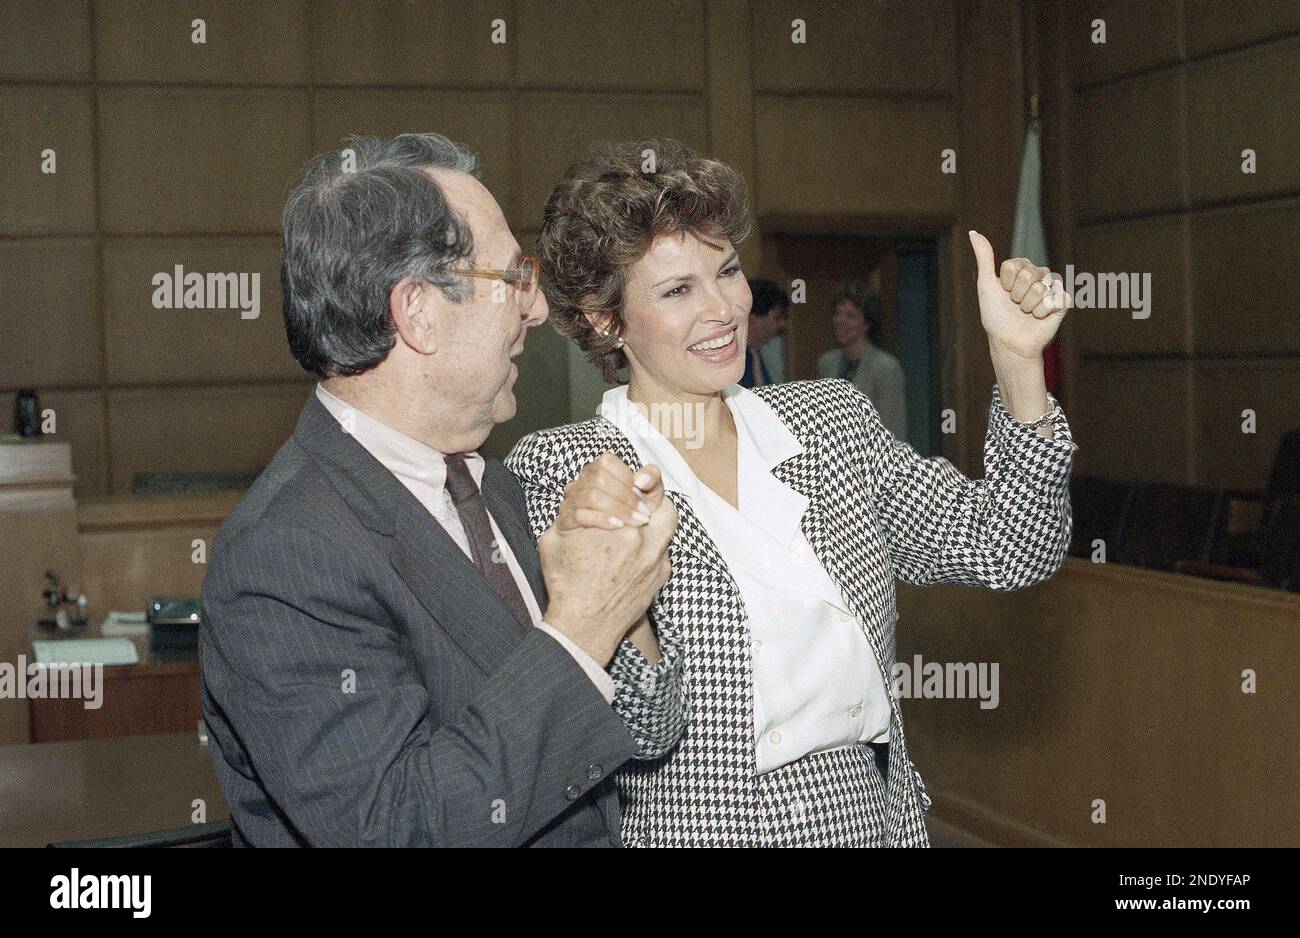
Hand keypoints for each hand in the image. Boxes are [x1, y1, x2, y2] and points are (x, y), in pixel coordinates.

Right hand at [540, 484, 676, 665]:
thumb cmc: (565, 583)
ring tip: (639, 515)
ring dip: (655, 512)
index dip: (634, 475)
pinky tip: (637, 546)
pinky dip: (654, 541)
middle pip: (658, 497)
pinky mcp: (662, 575)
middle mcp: (641, 539)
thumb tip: (581, 489)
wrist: (583, 628)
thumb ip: (572, 509)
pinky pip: (665, 547)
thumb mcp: (555, 539)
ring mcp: (656, 559)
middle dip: (646, 491)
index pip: (634, 480)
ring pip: (667, 519)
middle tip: (637, 490)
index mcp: (614, 525)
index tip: (632, 480)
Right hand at [554, 453, 663, 531]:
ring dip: (618, 508)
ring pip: (591, 495)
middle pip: (599, 478)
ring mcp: (571, 503)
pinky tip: (617, 525)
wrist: (614, 558)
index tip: (643, 496)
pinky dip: (602, 518)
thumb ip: (652, 482)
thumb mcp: (649, 500)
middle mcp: (581, 484)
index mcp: (598, 473)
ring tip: (635, 522)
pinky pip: (579, 515)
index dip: (626, 477)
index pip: (606, 462)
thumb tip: (641, 480)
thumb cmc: (632, 525)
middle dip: (626, 497)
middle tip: (643, 515)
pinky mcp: (565, 523)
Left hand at [968, 230, 1068, 362]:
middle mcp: (1038, 275)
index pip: (1014, 265)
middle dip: (1017, 295)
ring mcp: (1051, 288)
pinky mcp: (1062, 302)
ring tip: (1026, 313)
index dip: (1005, 283)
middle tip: (1015, 306)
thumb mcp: (986, 284)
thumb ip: (984, 257)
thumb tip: (973, 232)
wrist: (1009, 342)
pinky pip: (1057, 299)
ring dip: (1028, 306)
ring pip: (1041, 288)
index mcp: (1022, 268)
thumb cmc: (996, 316)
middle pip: (1028, 275)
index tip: (1003, 294)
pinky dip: (1043, 313)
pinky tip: (1039, 318)